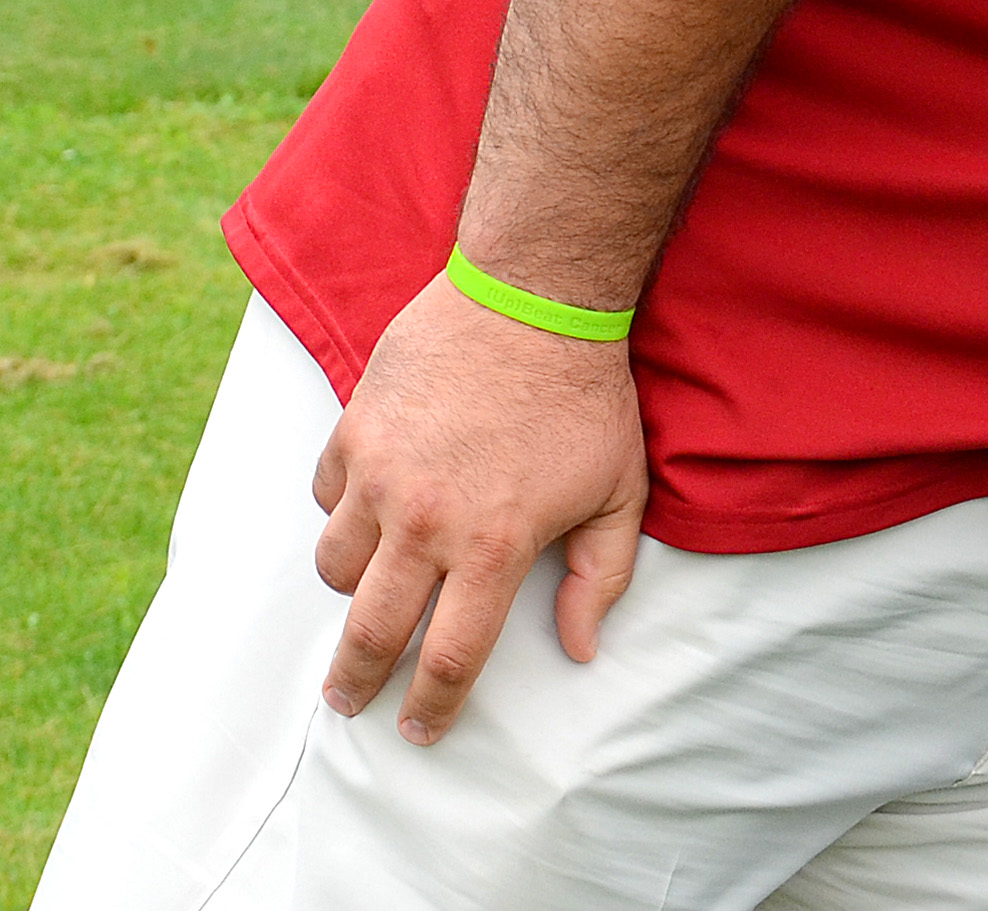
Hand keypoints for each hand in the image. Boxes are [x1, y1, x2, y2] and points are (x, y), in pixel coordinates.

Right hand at [310, 272, 648, 743]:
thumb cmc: (586, 396)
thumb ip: (601, 576)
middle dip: (355, 680)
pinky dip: (342, 512)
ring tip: (370, 589)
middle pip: (371, 631)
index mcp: (497, 544)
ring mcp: (382, 475)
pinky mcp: (354, 431)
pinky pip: (326, 497)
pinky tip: (370, 507)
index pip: (451, 655)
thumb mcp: (619, 489)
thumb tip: (581, 648)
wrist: (535, 298)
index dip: (432, 706)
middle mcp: (428, 520)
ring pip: (334, 567)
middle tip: (349, 700)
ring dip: (351, 587)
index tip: (419, 729)